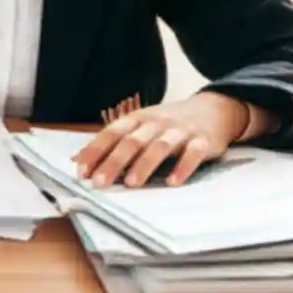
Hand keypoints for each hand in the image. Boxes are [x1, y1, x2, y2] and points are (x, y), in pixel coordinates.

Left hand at [72, 92, 250, 187]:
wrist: (214, 109)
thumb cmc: (170, 123)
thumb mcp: (141, 126)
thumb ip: (113, 142)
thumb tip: (77, 158)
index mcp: (139, 119)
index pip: (112, 133)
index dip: (96, 150)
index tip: (81, 170)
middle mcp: (157, 123)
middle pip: (132, 141)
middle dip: (114, 162)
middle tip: (99, 183)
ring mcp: (180, 131)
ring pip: (160, 146)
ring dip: (144, 164)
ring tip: (131, 183)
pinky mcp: (203, 141)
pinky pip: (193, 153)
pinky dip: (183, 167)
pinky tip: (173, 182)